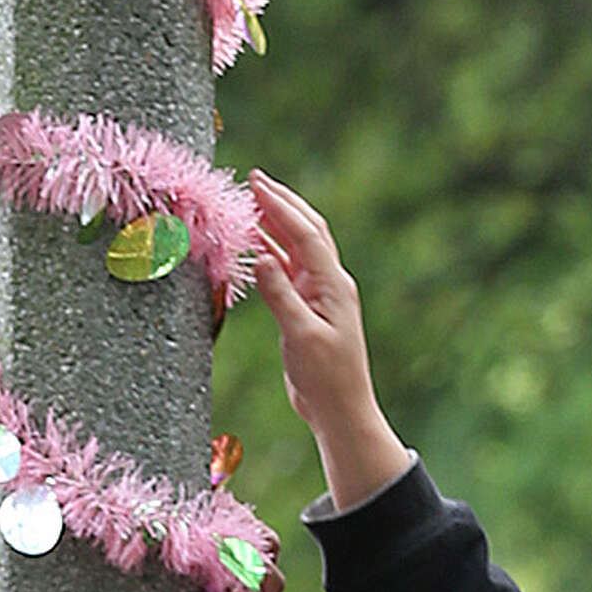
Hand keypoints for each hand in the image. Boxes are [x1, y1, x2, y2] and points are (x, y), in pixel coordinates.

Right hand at [247, 174, 415, 511]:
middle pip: (305, 231)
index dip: (280, 206)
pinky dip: (271, 253)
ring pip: (296, 249)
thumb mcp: (301, 337)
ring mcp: (319, 296)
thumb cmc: (326, 380)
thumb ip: (281, 297)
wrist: (340, 411)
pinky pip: (288, 272)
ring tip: (251, 205)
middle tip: (254, 180)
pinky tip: (255, 245)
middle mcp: (329, 284)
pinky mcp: (307, 311)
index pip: (305, 234)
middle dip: (281, 203)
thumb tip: (262, 257)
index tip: (255, 183)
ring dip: (275, 225)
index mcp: (332, 285)